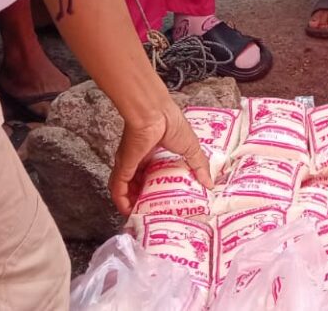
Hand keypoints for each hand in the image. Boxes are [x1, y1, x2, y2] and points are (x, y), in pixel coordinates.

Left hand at [109, 99, 211, 213]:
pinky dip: (121, 202)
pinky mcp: (122, 166)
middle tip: (152, 211)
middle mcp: (138, 158)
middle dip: (143, 198)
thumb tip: (210, 183)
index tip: (163, 199)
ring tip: (141, 215)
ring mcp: (128, 163)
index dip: (155, 186)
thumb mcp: (191, 147)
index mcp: (153, 150)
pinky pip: (118, 189)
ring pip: (125, 188)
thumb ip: (199, 165)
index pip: (151, 172)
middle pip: (137, 183)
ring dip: (131, 203)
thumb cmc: (171, 122)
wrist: (154, 112)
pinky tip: (129, 212)